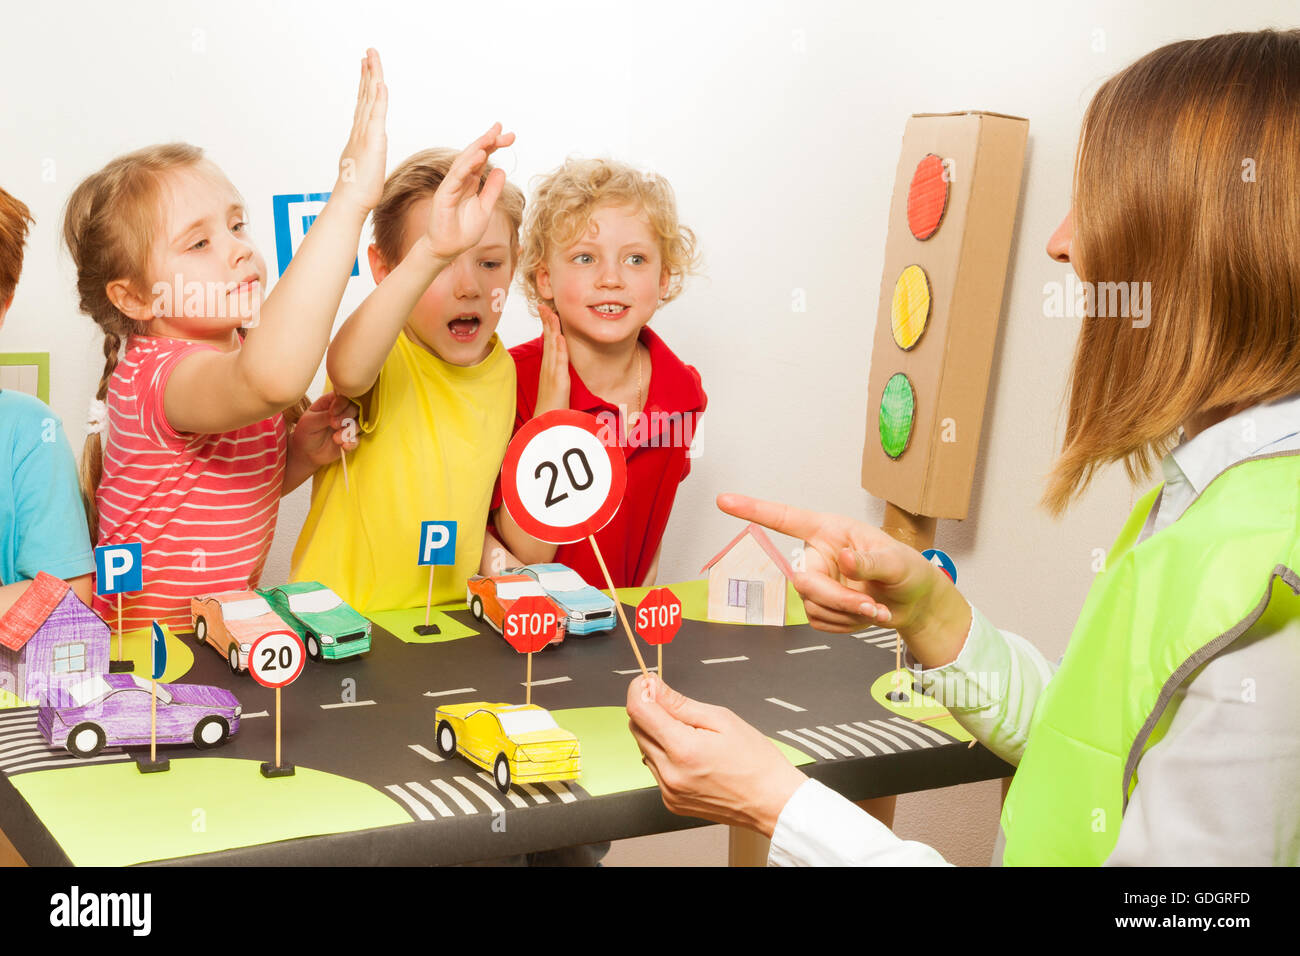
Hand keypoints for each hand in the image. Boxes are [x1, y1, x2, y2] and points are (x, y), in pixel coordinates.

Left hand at [292, 392, 360, 467]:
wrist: (306, 452)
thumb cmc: (305, 432)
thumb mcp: (310, 422)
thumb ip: (324, 416)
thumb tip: (336, 414)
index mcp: (330, 402)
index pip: (343, 396)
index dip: (341, 403)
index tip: (332, 412)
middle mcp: (341, 412)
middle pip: (355, 408)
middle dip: (346, 416)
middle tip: (334, 425)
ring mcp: (347, 425)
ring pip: (358, 423)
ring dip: (349, 431)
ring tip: (335, 439)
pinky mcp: (350, 439)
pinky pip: (357, 439)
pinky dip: (352, 442)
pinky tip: (344, 446)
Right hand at [332, 48, 387, 213]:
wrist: (351, 201)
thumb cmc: (358, 191)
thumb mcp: (366, 168)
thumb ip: (368, 157)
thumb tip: (368, 156)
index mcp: (360, 135)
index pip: (364, 104)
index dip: (365, 84)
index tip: (366, 67)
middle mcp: (361, 130)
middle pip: (365, 95)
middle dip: (368, 72)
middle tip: (368, 52)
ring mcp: (365, 134)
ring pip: (369, 99)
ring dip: (372, 76)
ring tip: (371, 56)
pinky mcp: (372, 142)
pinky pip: (376, 115)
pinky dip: (378, 98)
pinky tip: (380, 83)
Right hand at [425, 123, 515, 261]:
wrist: (448, 249)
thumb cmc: (464, 231)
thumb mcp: (485, 208)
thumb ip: (492, 190)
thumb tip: (501, 170)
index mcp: (469, 183)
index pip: (482, 159)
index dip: (493, 146)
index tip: (509, 135)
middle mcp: (459, 181)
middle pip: (474, 155)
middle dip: (488, 141)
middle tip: (502, 128)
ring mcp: (450, 186)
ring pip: (464, 162)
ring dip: (478, 148)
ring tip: (492, 136)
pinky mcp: (444, 195)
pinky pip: (456, 177)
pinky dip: (467, 166)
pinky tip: (480, 156)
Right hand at [534, 303, 569, 414]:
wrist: (546, 423)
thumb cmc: (552, 407)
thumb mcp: (557, 386)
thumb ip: (559, 374)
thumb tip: (562, 364)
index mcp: (548, 367)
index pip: (548, 342)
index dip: (547, 326)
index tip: (546, 310)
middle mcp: (548, 367)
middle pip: (548, 340)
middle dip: (546, 322)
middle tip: (544, 305)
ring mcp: (552, 373)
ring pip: (552, 347)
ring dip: (552, 330)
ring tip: (551, 314)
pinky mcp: (558, 381)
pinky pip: (559, 363)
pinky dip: (559, 349)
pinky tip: (559, 337)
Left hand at [626, 675, 806, 837]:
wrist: (772, 802)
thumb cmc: (756, 762)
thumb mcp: (722, 719)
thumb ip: (680, 703)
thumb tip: (652, 687)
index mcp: (683, 749)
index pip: (639, 710)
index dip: (639, 689)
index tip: (647, 681)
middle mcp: (670, 774)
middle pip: (637, 728)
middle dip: (650, 710)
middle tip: (677, 706)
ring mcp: (669, 791)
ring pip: (644, 748)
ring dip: (658, 734)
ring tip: (692, 735)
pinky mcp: (671, 801)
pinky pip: (655, 768)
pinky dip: (665, 756)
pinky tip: (691, 755)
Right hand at [716, 492, 969, 665]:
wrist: (914, 604)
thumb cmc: (908, 571)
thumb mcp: (896, 562)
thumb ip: (869, 561)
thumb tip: (844, 558)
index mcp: (829, 531)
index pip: (785, 519)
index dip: (753, 510)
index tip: (724, 501)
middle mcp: (817, 554)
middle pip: (802, 580)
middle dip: (836, 598)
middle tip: (870, 607)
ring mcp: (816, 581)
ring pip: (810, 604)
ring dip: (845, 614)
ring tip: (875, 610)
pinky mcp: (818, 606)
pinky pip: (818, 621)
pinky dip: (844, 624)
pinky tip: (864, 615)